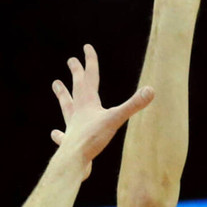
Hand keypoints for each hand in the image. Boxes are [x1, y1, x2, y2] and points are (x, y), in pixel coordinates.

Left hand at [51, 44, 153, 167]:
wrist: (74, 160)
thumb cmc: (92, 139)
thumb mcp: (115, 120)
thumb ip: (132, 105)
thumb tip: (151, 90)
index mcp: (88, 103)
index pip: (90, 77)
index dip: (90, 61)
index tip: (86, 47)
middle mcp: (78, 111)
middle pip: (76, 88)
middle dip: (76, 73)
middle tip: (71, 60)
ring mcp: (72, 127)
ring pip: (66, 107)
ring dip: (62, 95)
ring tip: (56, 85)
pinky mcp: (70, 143)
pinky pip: (63, 136)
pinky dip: (59, 134)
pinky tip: (56, 133)